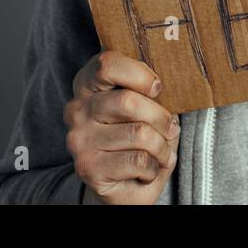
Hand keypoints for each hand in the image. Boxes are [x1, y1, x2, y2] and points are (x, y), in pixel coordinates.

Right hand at [64, 51, 178, 204]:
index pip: (107, 64)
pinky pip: (137, 160)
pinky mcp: (88, 168)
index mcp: (88, 84)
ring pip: (139, 133)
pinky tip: (148, 169)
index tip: (157, 89)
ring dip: (162, 146)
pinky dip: (154, 166)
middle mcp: (76, 110)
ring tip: (163, 152)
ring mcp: (79, 140)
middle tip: (171, 128)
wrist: (124, 183)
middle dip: (161, 117)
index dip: (141, 74)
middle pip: (128, 101)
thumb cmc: (139, 132)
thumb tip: (167, 83)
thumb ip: (149, 87)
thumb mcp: (146, 103)